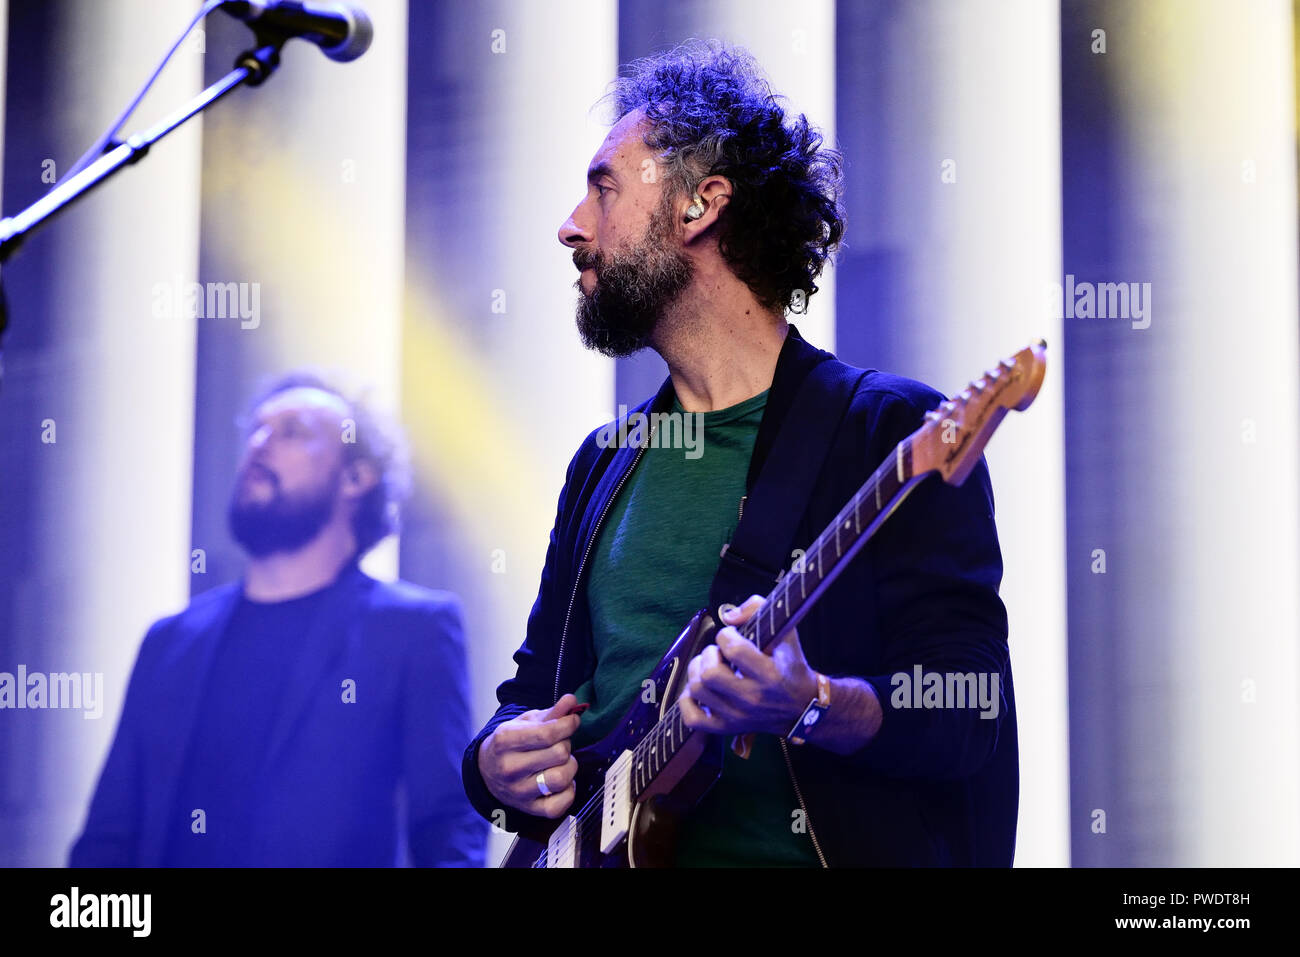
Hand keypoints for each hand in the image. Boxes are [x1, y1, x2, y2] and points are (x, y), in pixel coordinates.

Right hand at [478, 693, 580, 818]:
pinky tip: (562, 781)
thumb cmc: (511, 743)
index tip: (573, 720)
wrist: (487, 772)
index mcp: (505, 741)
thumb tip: (572, 701)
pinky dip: (569, 791)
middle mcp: (509, 768)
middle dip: (566, 744)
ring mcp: (518, 791)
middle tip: (561, 742)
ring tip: (562, 761)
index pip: (548, 733)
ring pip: (561, 778)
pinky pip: (561, 804)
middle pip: (559, 754)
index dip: (568, 724)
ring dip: (570, 766)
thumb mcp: (525, 723)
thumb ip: (551, 713)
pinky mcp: (529, 809)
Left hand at [679, 595, 817, 736]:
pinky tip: (698, 689)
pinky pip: (693, 719)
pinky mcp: (726, 728)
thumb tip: (728, 616)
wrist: (800, 707)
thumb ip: (759, 611)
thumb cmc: (789, 667)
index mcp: (769, 675)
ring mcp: (737, 717)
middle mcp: (752, 699)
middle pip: (709, 674)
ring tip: (708, 667)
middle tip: (717, 653)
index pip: (733, 650)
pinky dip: (687, 701)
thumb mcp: (785, 635)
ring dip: (696, 672)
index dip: (725, 635)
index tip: (731, 636)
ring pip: (697, 691)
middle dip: (708, 655)